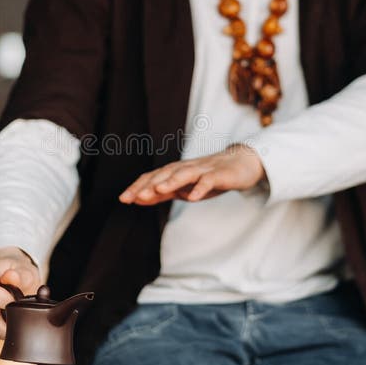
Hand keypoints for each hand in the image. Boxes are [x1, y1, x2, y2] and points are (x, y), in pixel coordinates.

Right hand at [0, 246, 40, 339]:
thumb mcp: (24, 268)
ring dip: (7, 325)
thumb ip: (21, 274)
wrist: (14, 276)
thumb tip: (11, 276)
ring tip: (20, 318)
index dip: (4, 300)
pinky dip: (6, 329)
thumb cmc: (17, 271)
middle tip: (23, 314)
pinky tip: (15, 322)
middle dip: (6, 319)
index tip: (19, 301)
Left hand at [118, 143, 264, 205]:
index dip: (138, 187)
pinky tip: (193, 197)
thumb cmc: (210, 177)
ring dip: (170, 181)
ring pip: (184, 174)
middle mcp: (186, 168)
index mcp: (176, 172)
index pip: (153, 178)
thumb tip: (139, 198)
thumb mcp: (185, 188)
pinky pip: (209, 180)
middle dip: (148, 185)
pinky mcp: (220, 174)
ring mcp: (203, 169)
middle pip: (164, 174)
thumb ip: (164, 192)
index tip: (123, 199)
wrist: (242, 165)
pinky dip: (200, 187)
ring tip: (157, 190)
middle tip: (133, 197)